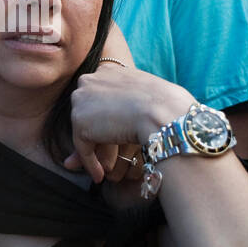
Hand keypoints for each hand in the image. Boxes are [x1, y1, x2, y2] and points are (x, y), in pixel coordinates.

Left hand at [64, 66, 193, 182]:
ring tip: (108, 170)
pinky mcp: (80, 122)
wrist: (164, 112)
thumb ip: (125, 109)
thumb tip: (104, 126)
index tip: (115, 134)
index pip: (100, 98)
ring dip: (96, 152)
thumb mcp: (143, 102)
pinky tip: (100, 176)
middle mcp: (89, 80)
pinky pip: (82, 149)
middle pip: (88, 114)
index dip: (107, 119)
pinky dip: (90, 164)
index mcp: (108, 70)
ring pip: (84, 132)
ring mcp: (82, 100)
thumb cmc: (167, 106)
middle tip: (108, 158)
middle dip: (96, 137)